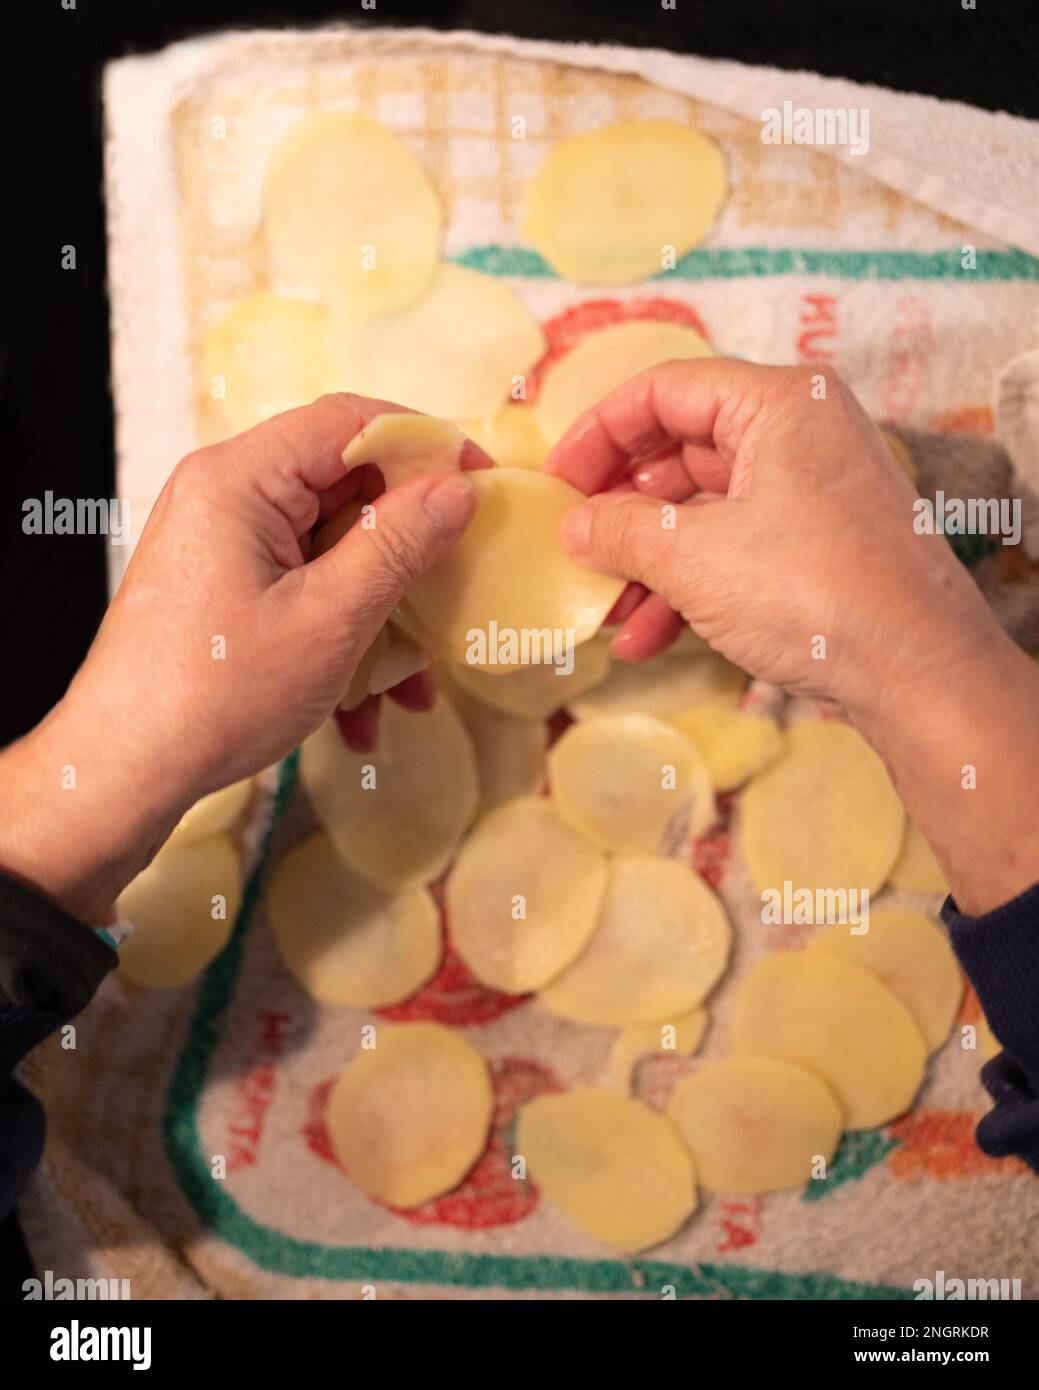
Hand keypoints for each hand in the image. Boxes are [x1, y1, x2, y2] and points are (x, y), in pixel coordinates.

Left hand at [0, 394, 479, 920]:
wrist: (122, 771)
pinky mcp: (225, 586)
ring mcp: (223, 542)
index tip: (482, 482)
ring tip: (406, 684)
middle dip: (405, 550)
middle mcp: (225, 495)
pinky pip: (304, 587)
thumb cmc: (214, 695)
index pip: (348, 422)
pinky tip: (362, 708)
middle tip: (453, 591)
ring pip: (332, 548)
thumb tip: (458, 488)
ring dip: (379, 612)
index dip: (425, 444)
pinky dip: (342, 636)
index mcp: (239, 480)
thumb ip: (397, 546)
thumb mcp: (327, 621)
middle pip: (344, 486)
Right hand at [548, 358, 1000, 718]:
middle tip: (574, 547)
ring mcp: (812, 491)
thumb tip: (573, 527)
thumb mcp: (694, 558)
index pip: (664, 390)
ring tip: (607, 609)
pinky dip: (688, 586)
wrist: (918, 673)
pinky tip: (649, 638)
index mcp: (779, 402)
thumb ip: (621, 532)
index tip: (555, 482)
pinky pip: (734, 547)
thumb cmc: (813, 593)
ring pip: (704, 509)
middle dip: (621, 510)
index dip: (598, 432)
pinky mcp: (818, 544)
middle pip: (681, 451)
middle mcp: (800, 433)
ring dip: (648, 560)